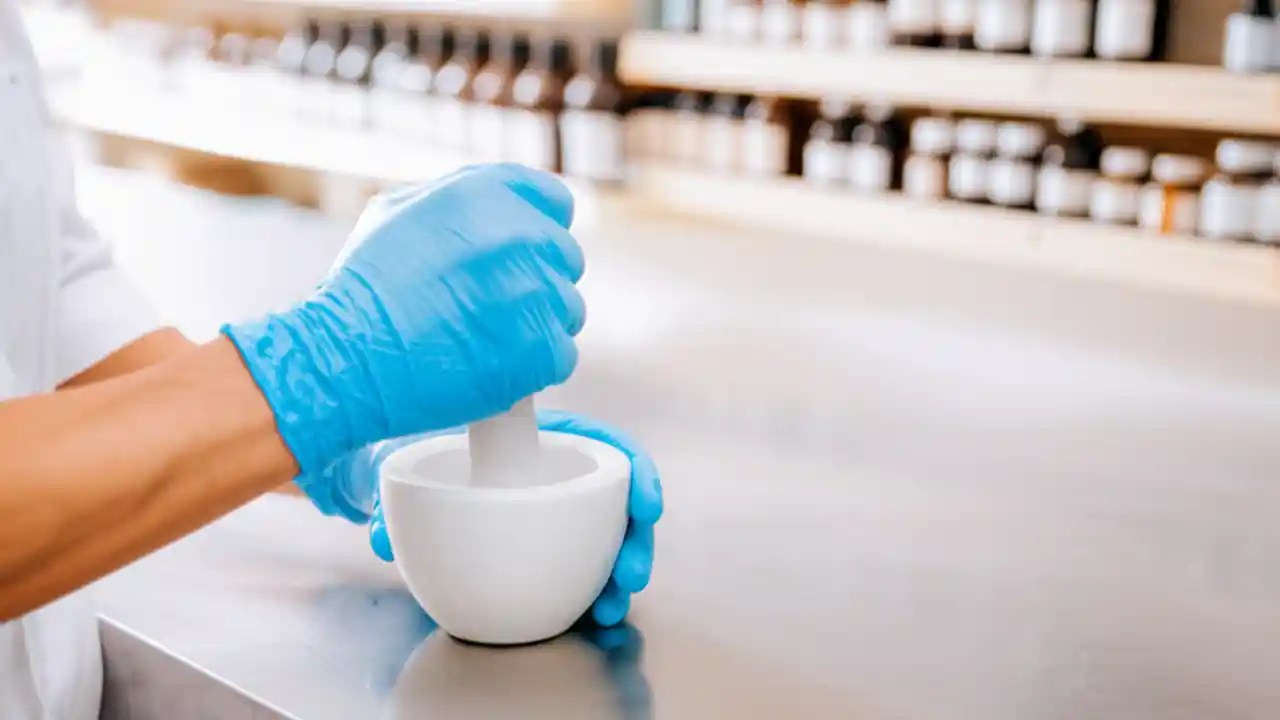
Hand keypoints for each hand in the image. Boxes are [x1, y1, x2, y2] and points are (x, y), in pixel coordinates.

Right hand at [223, 165, 584, 485]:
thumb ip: (457, 197)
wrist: (347, 357)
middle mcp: (521, 235)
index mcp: (489, 194)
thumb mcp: (396, 212)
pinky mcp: (543, 348)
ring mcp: (536, 292)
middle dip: (535, 281)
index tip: (522, 258)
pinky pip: (562, 355)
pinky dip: (534, 367)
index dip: (538, 232)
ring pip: (567, 309)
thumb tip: (496, 205)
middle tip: (492, 308)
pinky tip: (494, 367)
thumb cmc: (363, 289)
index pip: (555, 205)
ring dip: (537, 325)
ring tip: (486, 340)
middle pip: (564, 259)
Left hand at [310, 411, 662, 626]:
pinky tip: (595, 618)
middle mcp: (569, 477)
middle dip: (636, 543)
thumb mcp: (421, 454)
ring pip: (613, 543)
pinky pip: (591, 569)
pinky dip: (597, 594)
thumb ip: (402, 489)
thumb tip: (381, 535)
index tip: (646, 508)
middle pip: (623, 505)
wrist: (426, 475)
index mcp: (556, 438)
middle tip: (630, 576)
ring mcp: (570, 515)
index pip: (613, 449)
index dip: (638, 477)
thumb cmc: (440, 448)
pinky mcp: (563, 549)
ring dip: (620, 577)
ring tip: (611, 608)